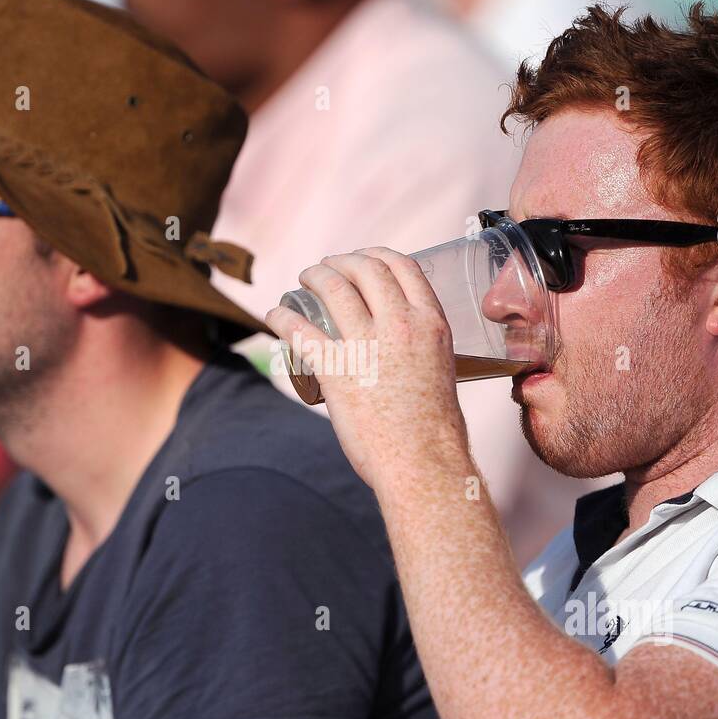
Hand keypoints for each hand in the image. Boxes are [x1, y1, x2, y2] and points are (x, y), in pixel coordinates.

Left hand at [265, 247, 471, 489]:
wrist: (424, 464)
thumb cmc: (435, 428)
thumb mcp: (442, 368)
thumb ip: (424, 346)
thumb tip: (405, 342)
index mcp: (431, 323)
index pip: (401, 266)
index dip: (374, 254)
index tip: (359, 258)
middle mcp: (401, 325)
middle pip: (364, 269)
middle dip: (339, 262)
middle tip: (325, 269)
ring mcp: (367, 346)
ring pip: (332, 288)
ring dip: (313, 277)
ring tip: (303, 280)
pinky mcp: (336, 371)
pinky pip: (300, 330)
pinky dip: (282, 317)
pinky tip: (275, 315)